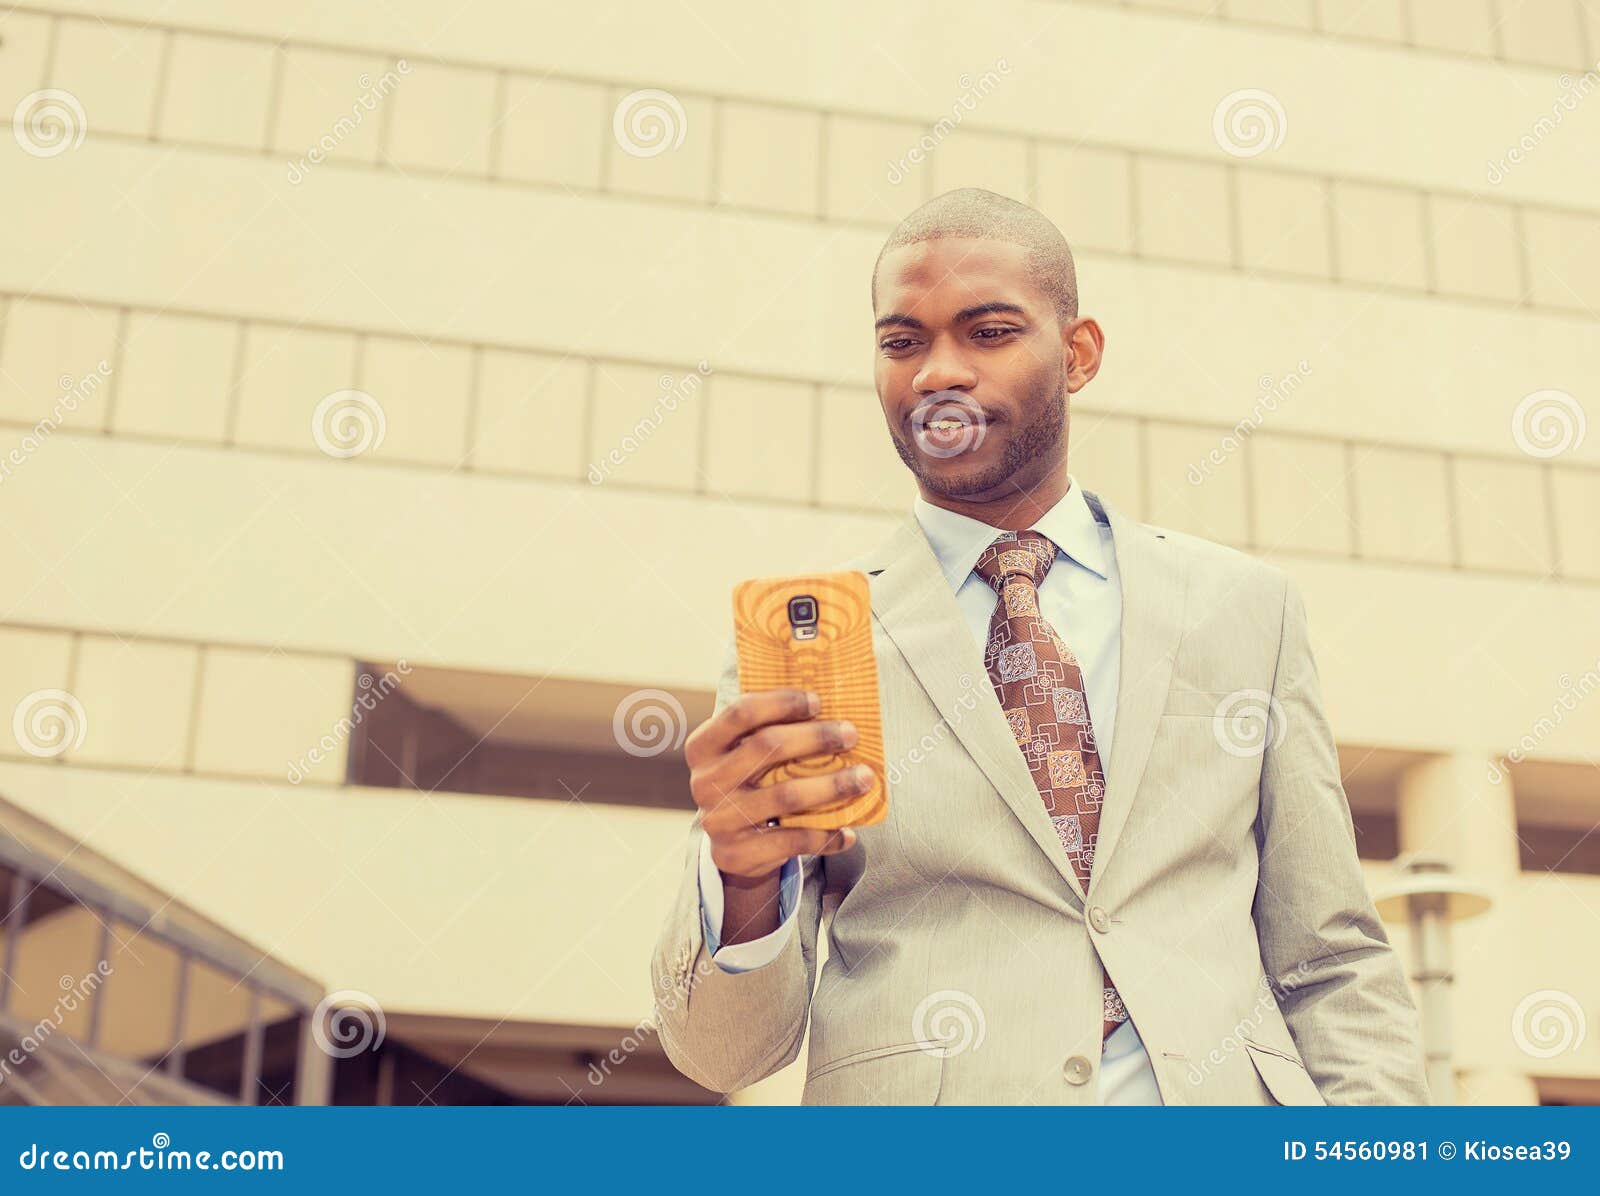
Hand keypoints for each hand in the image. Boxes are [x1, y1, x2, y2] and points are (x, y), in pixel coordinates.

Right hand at [684, 688, 867, 879]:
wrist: (731, 848)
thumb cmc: (749, 785)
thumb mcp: (744, 755)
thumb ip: (770, 731)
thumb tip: (829, 708)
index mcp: (703, 747)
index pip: (741, 712)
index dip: (782, 702)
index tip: (818, 701)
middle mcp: (705, 782)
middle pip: (767, 747)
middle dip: (816, 737)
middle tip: (851, 734)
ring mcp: (719, 819)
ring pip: (786, 795)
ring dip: (832, 785)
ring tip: (864, 778)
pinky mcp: (737, 853)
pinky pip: (791, 840)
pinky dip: (826, 835)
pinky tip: (848, 831)